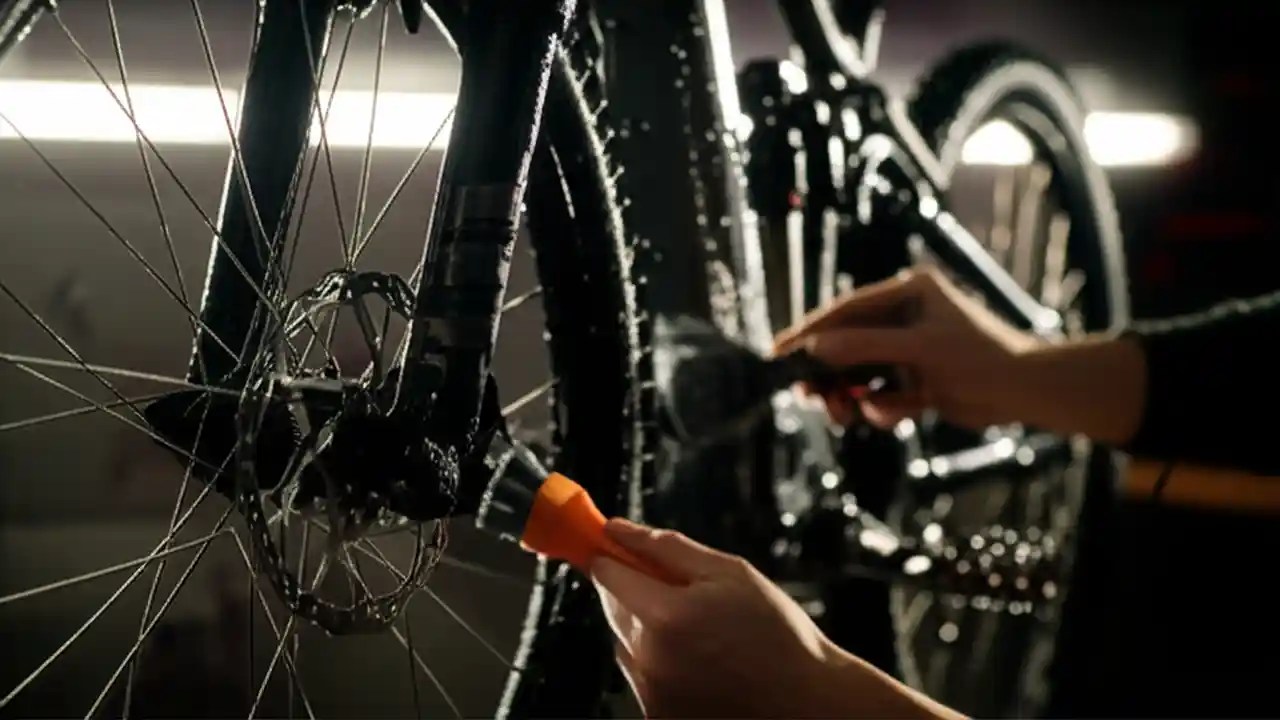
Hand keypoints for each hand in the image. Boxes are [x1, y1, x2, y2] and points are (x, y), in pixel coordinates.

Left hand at [589, 518, 962, 718]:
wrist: (805, 703)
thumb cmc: (776, 634)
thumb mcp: (731, 574)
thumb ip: (668, 549)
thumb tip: (619, 529)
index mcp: (664, 616)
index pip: (606, 573)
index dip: (612, 553)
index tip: (614, 544)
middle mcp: (648, 658)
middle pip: (613, 606)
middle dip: (637, 589)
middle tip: (684, 591)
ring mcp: (650, 691)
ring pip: (626, 640)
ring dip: (648, 627)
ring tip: (703, 633)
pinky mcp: (656, 714)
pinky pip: (642, 674)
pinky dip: (659, 661)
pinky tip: (701, 661)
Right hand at [773, 267, 1039, 429]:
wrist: (1026, 392)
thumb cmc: (981, 357)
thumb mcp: (919, 348)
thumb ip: (865, 347)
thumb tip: (816, 348)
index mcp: (907, 294)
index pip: (846, 310)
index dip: (810, 331)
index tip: (779, 351)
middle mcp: (905, 318)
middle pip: (847, 345)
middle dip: (829, 374)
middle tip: (807, 395)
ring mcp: (910, 351)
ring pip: (861, 375)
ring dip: (852, 396)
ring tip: (846, 413)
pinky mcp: (918, 381)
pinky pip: (882, 395)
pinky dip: (882, 408)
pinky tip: (897, 413)